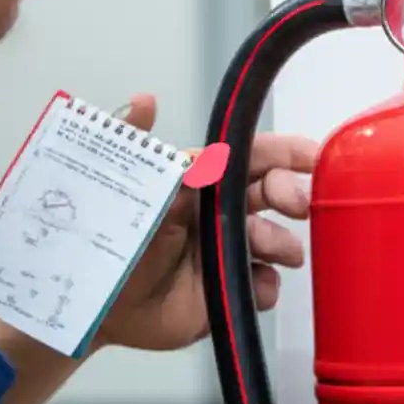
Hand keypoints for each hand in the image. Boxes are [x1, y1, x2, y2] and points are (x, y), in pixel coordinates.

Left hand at [92, 93, 317, 351]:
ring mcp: (228, 254)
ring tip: (260, 247)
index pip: (253, 156)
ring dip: (281, 241)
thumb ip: (134, 143)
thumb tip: (145, 99)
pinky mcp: (228, 293)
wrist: (90, 304)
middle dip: (291, 193)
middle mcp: (221, 214)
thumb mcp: (119, 186)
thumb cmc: (103, 239)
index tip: (314, 157)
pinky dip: (266, 286)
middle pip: (276, 194)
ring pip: (280, 241)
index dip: (287, 153)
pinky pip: (266, 287)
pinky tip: (249, 285)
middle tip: (293, 204)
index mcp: (202, 181)